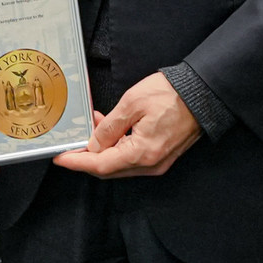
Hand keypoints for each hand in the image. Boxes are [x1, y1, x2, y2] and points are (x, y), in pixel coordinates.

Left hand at [53, 73, 201, 178]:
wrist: (203, 93)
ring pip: (119, 165)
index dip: (77, 162)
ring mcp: (157, 162)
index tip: (60, 158)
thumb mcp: (132, 104)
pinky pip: (132, 159)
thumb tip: (93, 145)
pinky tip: (111, 131)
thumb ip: (109, 127)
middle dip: (87, 158)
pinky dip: (117, 148)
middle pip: (109, 169)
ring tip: (93, 126)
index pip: (100, 165)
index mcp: (142, 153)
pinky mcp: (161, 156)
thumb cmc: (172, 95)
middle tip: (71, 143)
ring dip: (102, 151)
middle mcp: (151, 164)